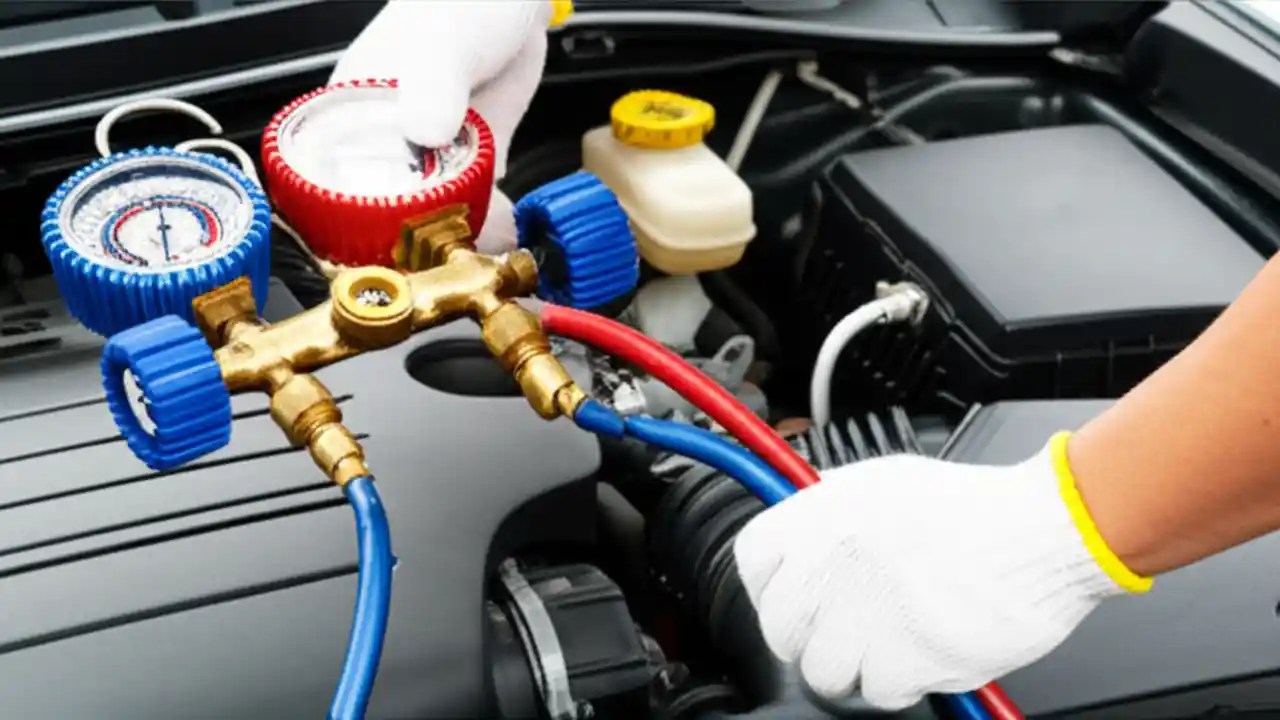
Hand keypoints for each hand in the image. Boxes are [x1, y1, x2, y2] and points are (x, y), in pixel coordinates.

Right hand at [332, 0, 564, 253]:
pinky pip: (475, 199)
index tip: (388, 254)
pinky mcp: (470, 155)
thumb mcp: (440, 40)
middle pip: (388, 215)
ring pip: (435, 214)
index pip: (337, 191)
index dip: (358, 230)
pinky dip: (490, 221)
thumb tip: (423, 131)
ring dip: (456, 239)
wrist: (513, 0)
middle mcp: (387, 140)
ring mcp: (431, 152)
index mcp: (353, 114)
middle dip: (415, 245)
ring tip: (478, 259)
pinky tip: (505, 237)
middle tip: (443, 264)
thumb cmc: (461, 2)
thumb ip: (432, 83)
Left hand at [733, 434, 1145, 708]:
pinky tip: (923, 648)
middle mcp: (834, 561)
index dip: (772, 586)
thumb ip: (829, 502)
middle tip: (850, 625)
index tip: (794, 596)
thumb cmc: (973, 508)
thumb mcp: (882, 480)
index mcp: (822, 514)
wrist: (1045, 531)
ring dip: (856, 664)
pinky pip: (878, 692)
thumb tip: (795, 522)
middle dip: (812, 634)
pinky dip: (901, 681)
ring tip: (892, 638)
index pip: (752, 562)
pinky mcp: (906, 658)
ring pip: (824, 671)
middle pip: (781, 628)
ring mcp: (866, 613)